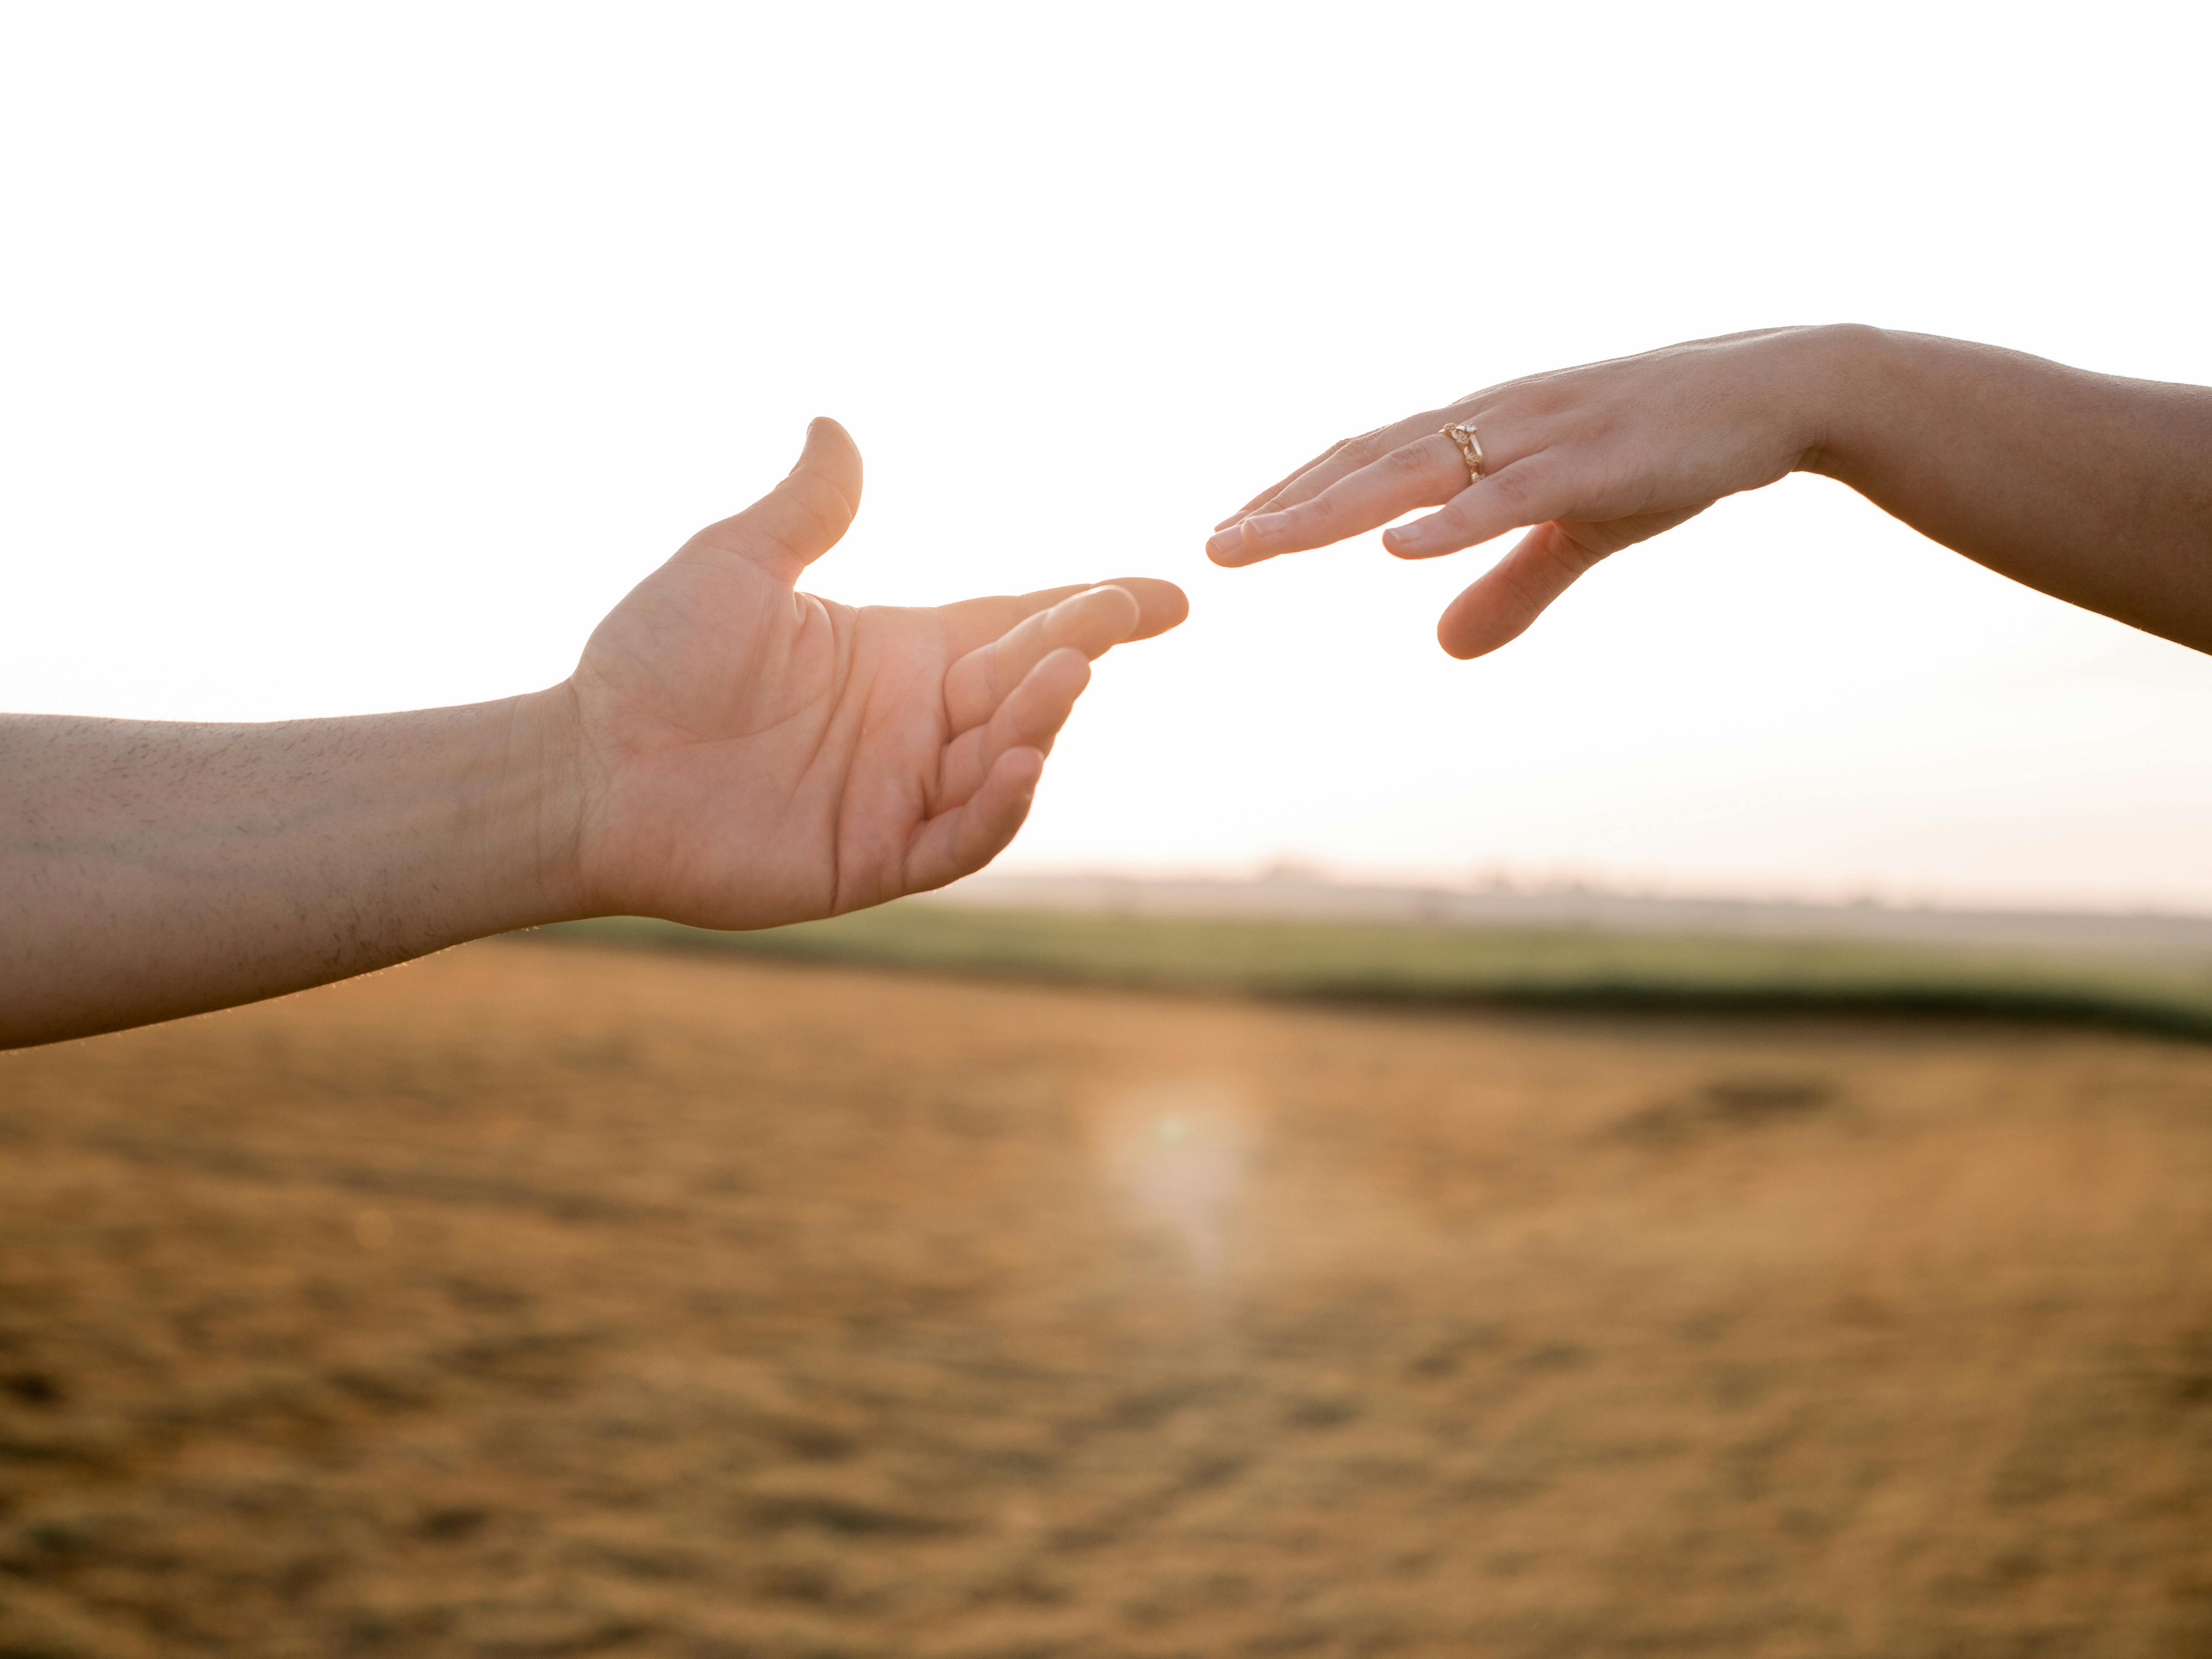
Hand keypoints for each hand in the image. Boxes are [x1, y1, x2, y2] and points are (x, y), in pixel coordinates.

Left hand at [557, 419, 1185, 928]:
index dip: (1091, 610)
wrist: (586, 767)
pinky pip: (959, 838)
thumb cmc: (649, 660)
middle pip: (1023, 686)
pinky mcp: (874, 858)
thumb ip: (803, 508)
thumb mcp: (733, 564)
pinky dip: (997, 808)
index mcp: (898, 652)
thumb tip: (834, 425)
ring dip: (1043, 723)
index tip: (1165, 593)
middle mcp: (915, 723)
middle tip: (1114, 622)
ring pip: (1004, 761)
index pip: (1016, 623)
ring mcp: (899, 794)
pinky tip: (1015, 767)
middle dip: (1076, 652)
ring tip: (1062, 678)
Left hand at [1205, 328, 1846, 657]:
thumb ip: (1508, 587)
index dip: (1293, 495)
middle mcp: (1493, 422)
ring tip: (1268, 541)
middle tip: (1213, 548)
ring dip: (1335, 508)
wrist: (1774, 391)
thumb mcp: (1576, 530)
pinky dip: (1451, 522)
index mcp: (1481, 433)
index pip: (1362, 460)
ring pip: (1417, 474)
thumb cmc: (1667, 451)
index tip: (1227, 535)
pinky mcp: (1594, 462)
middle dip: (1286, 506)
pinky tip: (1398, 548)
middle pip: (1366, 463)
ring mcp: (1540, 436)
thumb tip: (1443, 649)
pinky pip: (1510, 496)